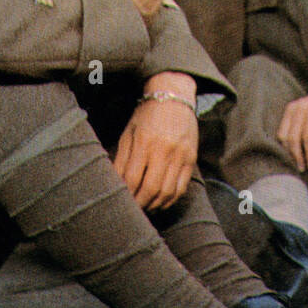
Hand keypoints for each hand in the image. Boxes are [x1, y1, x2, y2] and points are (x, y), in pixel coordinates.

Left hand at [113, 73, 198, 211]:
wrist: (173, 97)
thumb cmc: (146, 116)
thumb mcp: (128, 133)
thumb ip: (121, 159)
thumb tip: (115, 184)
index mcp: (145, 142)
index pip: (133, 179)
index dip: (126, 195)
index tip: (121, 202)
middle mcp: (164, 150)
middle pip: (151, 189)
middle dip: (140, 204)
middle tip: (133, 209)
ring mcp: (180, 155)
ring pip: (168, 192)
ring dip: (155, 205)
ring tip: (145, 207)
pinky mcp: (191, 159)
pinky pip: (182, 188)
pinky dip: (171, 200)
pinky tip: (161, 202)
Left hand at [276, 72, 307, 171]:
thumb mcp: (306, 113)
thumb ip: (298, 127)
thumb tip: (292, 153)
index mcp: (292, 109)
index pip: (283, 135)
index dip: (287, 151)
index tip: (292, 162)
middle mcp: (300, 107)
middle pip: (294, 138)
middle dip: (297, 156)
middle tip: (302, 168)